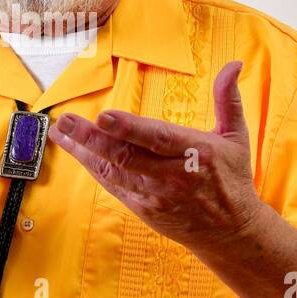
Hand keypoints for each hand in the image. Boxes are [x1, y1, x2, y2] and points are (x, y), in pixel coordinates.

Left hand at [46, 60, 264, 250]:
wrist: (231, 232)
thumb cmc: (232, 179)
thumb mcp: (236, 137)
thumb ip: (228, 99)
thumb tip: (233, 65)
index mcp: (195, 153)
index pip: (157, 138)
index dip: (130, 128)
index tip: (104, 116)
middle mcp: (172, 176)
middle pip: (126, 156)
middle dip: (92, 138)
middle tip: (66, 121)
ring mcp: (155, 195)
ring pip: (113, 172)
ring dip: (84, 152)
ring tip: (60, 132)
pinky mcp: (143, 209)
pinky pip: (113, 186)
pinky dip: (93, 168)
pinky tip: (76, 152)